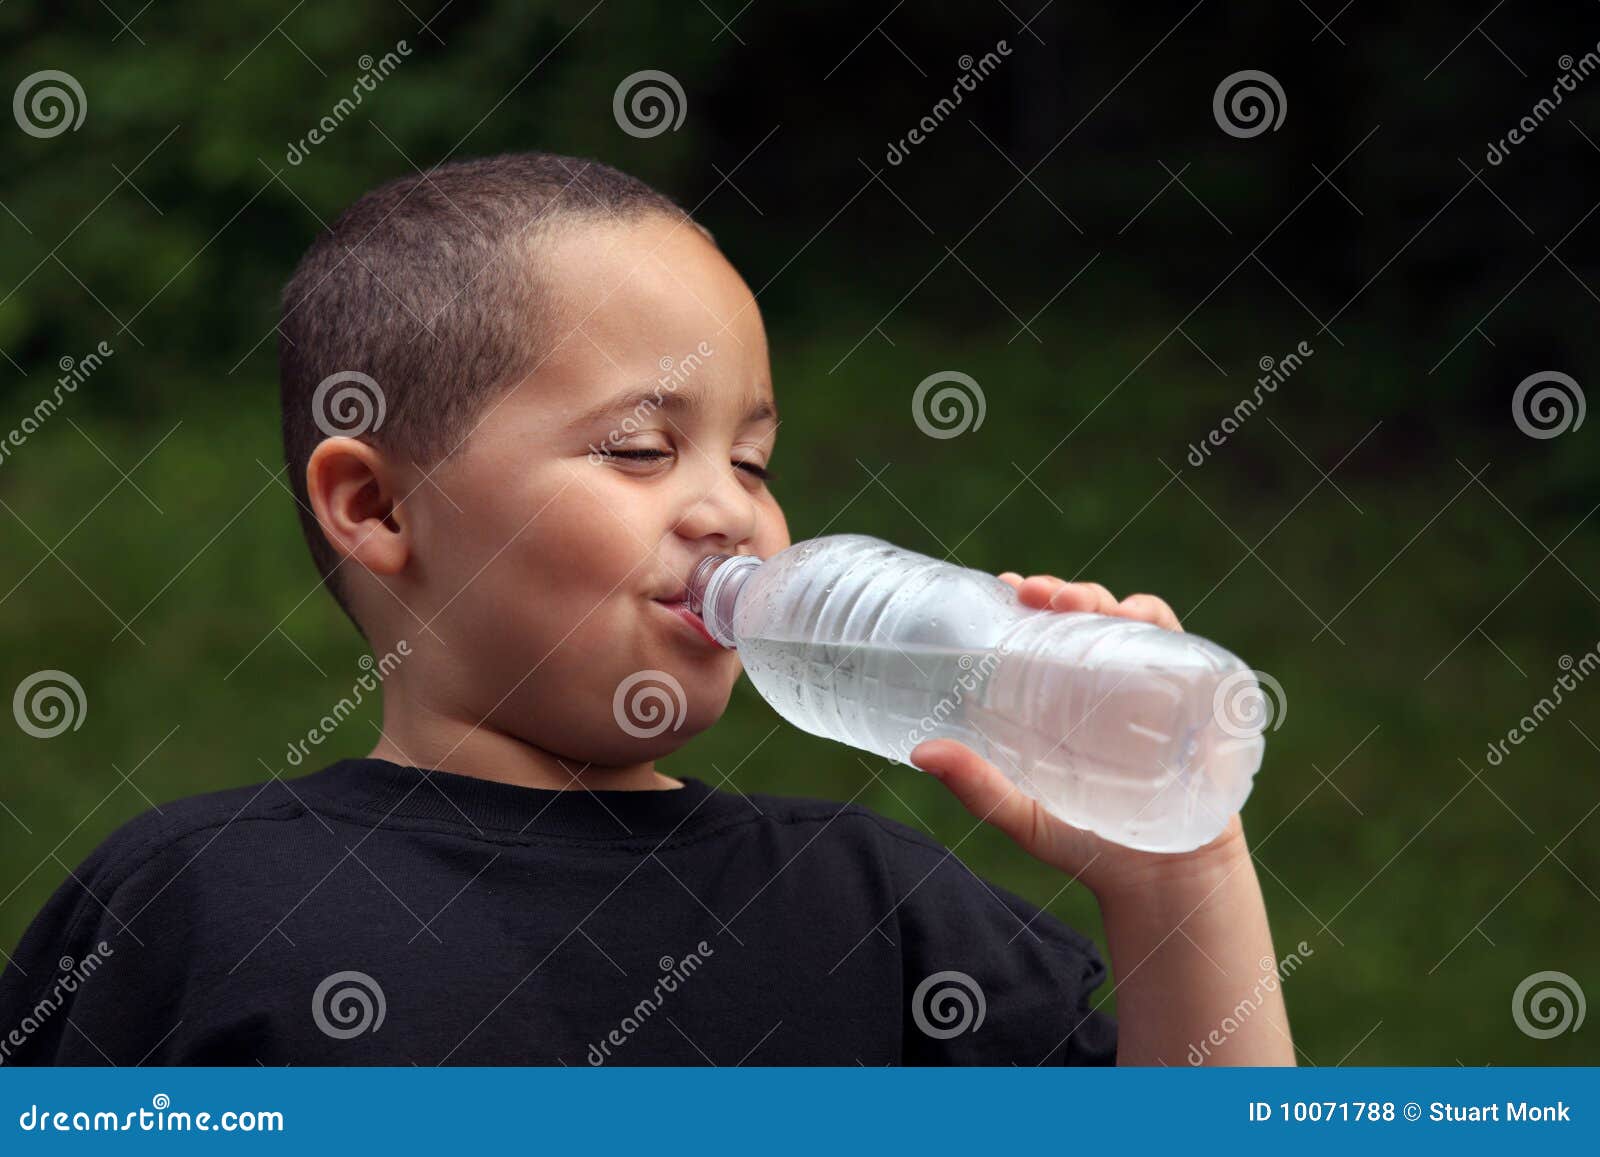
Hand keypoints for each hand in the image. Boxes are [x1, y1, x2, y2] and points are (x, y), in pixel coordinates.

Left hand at [908, 573, 1247, 898]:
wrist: (1163, 887)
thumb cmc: (1088, 847)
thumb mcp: (1024, 814)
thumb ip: (977, 786)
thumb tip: (921, 751)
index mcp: (1067, 696)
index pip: (1049, 630)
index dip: (1031, 598)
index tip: (1006, 584)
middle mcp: (1110, 683)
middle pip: (1090, 617)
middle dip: (1066, 592)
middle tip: (1036, 594)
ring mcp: (1154, 689)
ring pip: (1135, 623)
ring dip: (1110, 600)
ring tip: (1082, 606)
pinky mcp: (1194, 704)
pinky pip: (1185, 651)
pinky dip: (1163, 627)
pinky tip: (1139, 623)